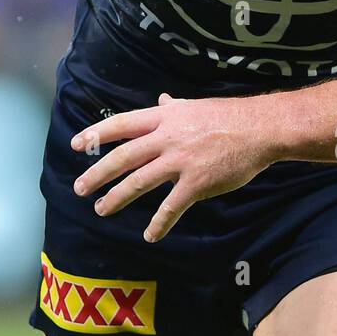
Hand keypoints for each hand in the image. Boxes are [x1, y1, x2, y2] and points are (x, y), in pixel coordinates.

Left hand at [70, 93, 279, 242]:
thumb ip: (174, 107)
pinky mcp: (196, 183)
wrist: (260, 129)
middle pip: (124, 156)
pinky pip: (171, 207)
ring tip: (102, 209)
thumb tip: (161, 100)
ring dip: (117, 197)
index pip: (122, 124)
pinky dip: (159, 223)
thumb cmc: (228, 116)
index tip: (76, 144)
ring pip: (140, 181)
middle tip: (79, 188)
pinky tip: (149, 235)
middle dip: (98, 173)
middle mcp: (167, 138)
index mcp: (164, 118)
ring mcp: (180, 161)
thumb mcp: (195, 106)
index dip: (97, 134)